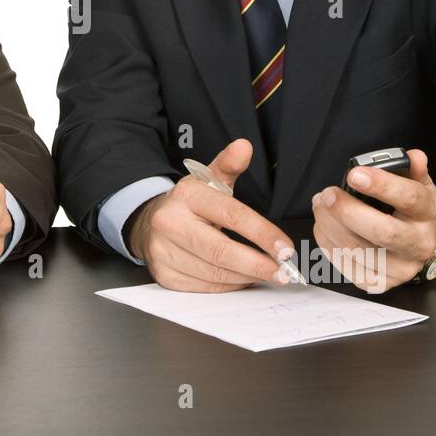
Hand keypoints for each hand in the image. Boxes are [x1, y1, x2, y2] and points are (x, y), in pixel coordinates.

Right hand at [125, 139, 298, 291]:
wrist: (150, 222)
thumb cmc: (188, 204)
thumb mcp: (207, 179)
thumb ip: (229, 165)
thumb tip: (244, 147)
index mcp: (187, 196)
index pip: (232, 216)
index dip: (263, 234)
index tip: (286, 248)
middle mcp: (171, 223)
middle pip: (221, 251)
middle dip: (258, 265)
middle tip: (284, 272)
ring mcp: (164, 252)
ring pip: (214, 273)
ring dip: (246, 277)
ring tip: (266, 274)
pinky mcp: (165, 275)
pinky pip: (204, 287)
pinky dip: (228, 286)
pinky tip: (241, 278)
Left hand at [310, 148, 435, 292]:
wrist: (419, 241)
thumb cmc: (411, 209)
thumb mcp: (417, 184)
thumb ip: (411, 168)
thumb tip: (413, 156)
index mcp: (429, 214)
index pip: (410, 199)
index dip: (381, 185)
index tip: (354, 175)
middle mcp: (418, 245)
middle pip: (382, 232)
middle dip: (347, 211)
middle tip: (327, 194)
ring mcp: (400, 269)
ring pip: (358, 250)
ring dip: (330, 225)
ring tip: (320, 205)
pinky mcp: (379, 284)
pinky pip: (347, 266)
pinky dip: (328, 244)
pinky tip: (323, 226)